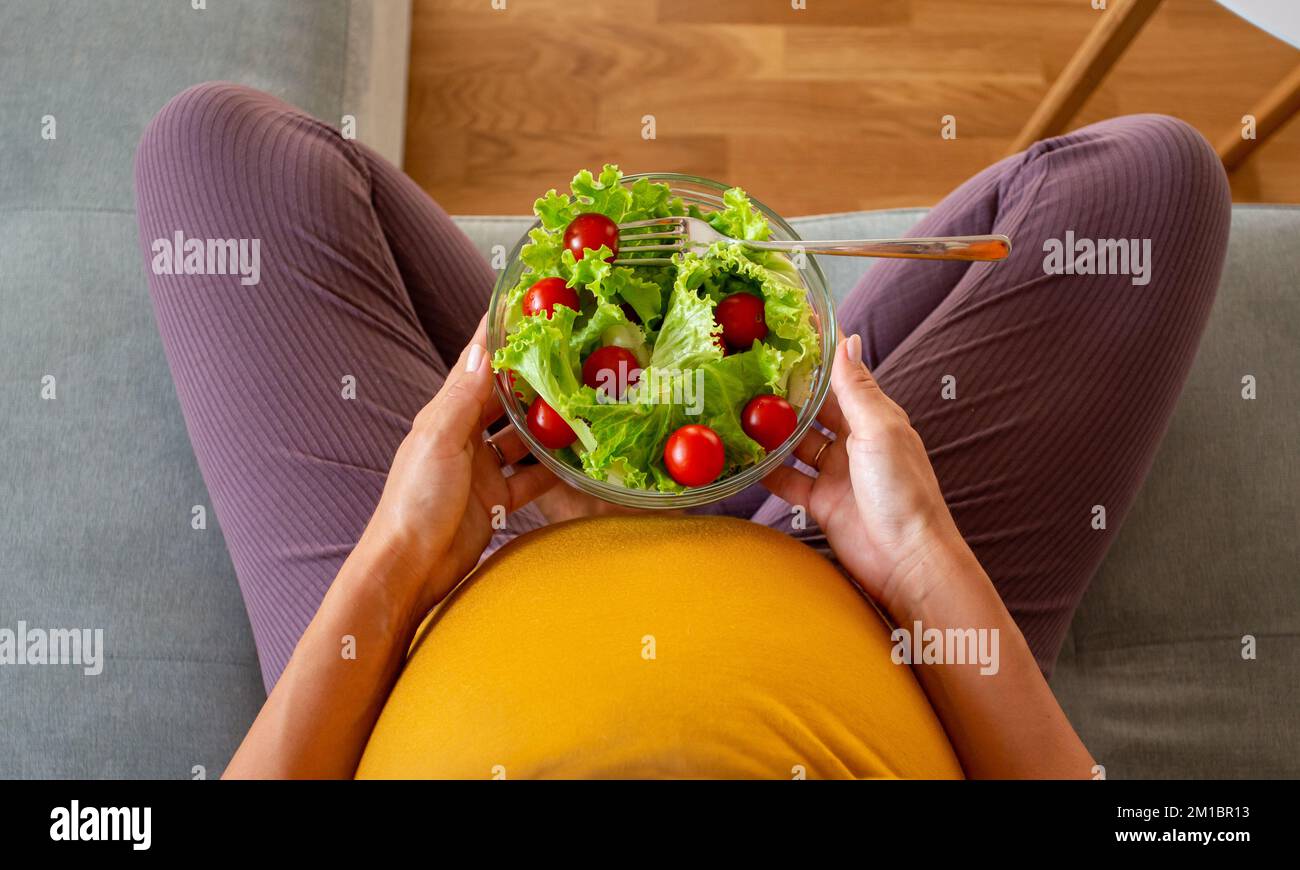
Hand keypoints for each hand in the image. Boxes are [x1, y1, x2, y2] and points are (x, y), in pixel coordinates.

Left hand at [363, 317, 557, 615]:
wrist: (411, 568)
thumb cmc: (415, 502)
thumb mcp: (439, 441)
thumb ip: (463, 398)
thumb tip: (483, 348)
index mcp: (446, 415)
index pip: (476, 364)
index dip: (498, 336)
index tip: (525, 306)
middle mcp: (465, 436)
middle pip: (507, 399)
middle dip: (537, 380)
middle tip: (577, 358)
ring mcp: (483, 469)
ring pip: (524, 437)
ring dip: (551, 425)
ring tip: (588, 405)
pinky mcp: (498, 500)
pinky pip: (533, 477)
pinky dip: (554, 468)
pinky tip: (581, 459)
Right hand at [763, 332, 968, 615]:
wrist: (906, 560)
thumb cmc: (904, 491)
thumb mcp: (879, 431)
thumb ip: (857, 389)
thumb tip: (849, 339)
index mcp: (874, 416)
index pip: (841, 374)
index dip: (818, 352)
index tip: (789, 327)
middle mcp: (853, 440)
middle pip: (812, 408)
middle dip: (784, 390)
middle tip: (747, 368)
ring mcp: (835, 472)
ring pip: (795, 443)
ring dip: (770, 430)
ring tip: (736, 410)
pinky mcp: (820, 502)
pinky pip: (786, 480)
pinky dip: (766, 470)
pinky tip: (742, 458)